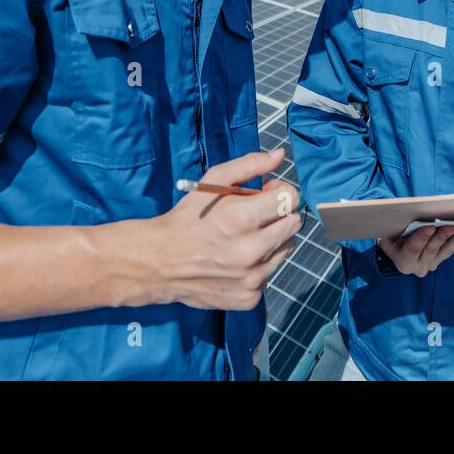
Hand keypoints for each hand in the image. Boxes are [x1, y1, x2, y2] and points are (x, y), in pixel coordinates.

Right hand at [147, 148, 301, 310]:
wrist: (160, 263)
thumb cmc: (188, 218)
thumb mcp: (212, 182)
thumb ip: (249, 165)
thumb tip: (280, 155)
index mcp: (244, 218)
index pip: (291, 199)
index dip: (280, 192)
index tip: (265, 194)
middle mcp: (253, 251)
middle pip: (294, 224)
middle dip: (279, 215)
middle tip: (254, 215)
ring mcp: (253, 278)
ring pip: (286, 249)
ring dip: (271, 240)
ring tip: (243, 238)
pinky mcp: (250, 297)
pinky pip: (270, 273)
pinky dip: (259, 265)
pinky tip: (235, 260)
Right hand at [377, 225, 453, 276]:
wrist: (394, 247)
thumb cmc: (390, 235)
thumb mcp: (388, 232)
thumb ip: (395, 226)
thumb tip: (402, 211)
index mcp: (403, 261)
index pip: (412, 250)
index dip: (421, 239)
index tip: (429, 227)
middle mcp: (418, 267)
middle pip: (432, 249)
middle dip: (442, 236)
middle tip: (452, 226)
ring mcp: (432, 264)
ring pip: (447, 250)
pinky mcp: (442, 258)